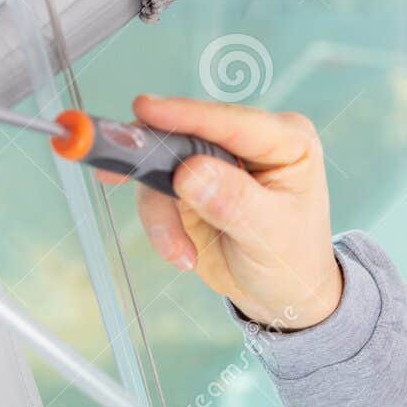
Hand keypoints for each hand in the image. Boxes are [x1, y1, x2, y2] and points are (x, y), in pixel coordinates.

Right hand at [95, 95, 342, 329]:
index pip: (231, 121)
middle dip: (153, 159)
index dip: (186, 115)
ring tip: (180, 252)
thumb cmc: (292, 262)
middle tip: (114, 167)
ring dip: (162, 215)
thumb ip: (233, 201)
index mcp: (285, 140)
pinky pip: (156, 194)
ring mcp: (214, 162)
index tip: (146, 110)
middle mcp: (247, 143)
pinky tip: (182, 253)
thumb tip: (190, 172)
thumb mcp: (270, 235)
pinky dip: (161, 226)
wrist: (281, 297)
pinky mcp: (188, 184)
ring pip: (162, 167)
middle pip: (187, 134)